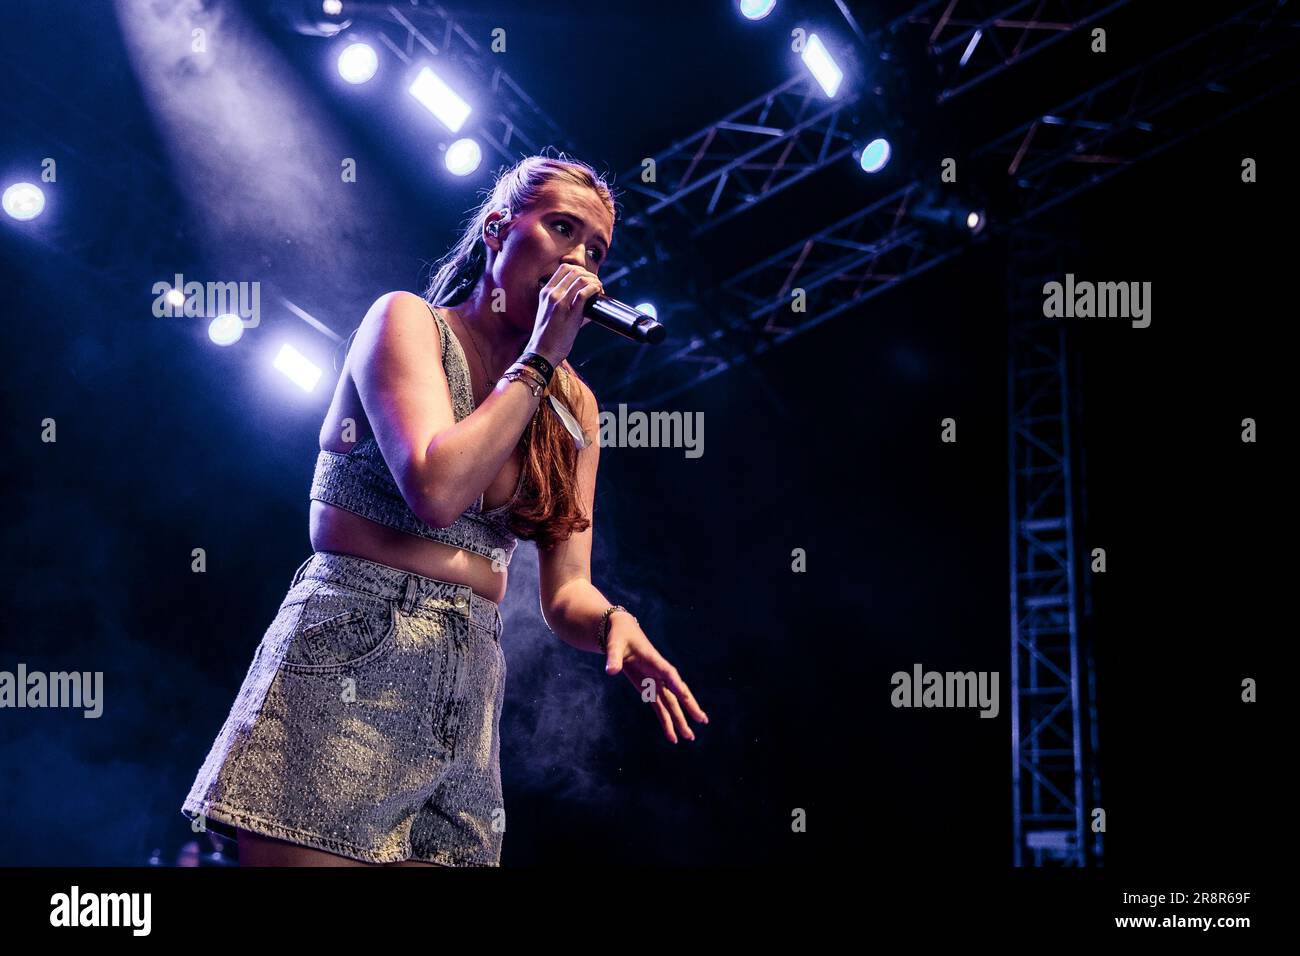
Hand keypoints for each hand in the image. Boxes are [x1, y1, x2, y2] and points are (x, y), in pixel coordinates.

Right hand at [530, 264, 602, 365]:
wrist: (542, 352)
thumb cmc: (549, 336)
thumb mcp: (550, 313)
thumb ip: (566, 303)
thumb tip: (589, 301)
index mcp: (545, 292)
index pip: (564, 268)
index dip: (580, 270)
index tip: (588, 279)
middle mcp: (551, 294)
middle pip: (575, 271)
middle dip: (590, 275)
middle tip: (597, 285)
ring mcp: (559, 302)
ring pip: (581, 279)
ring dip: (595, 282)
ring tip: (600, 290)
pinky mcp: (569, 312)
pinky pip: (584, 292)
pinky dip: (595, 290)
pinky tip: (598, 294)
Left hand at [603, 613, 708, 743]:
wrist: (622, 632)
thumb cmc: (619, 636)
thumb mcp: (614, 645)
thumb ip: (613, 657)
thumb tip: (611, 670)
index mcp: (654, 660)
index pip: (668, 672)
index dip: (676, 683)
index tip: (684, 695)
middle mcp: (659, 673)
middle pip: (677, 691)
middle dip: (689, 706)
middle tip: (702, 720)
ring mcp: (656, 682)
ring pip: (671, 704)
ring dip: (680, 720)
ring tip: (690, 737)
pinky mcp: (649, 688)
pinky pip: (660, 707)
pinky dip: (666, 721)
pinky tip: (672, 736)